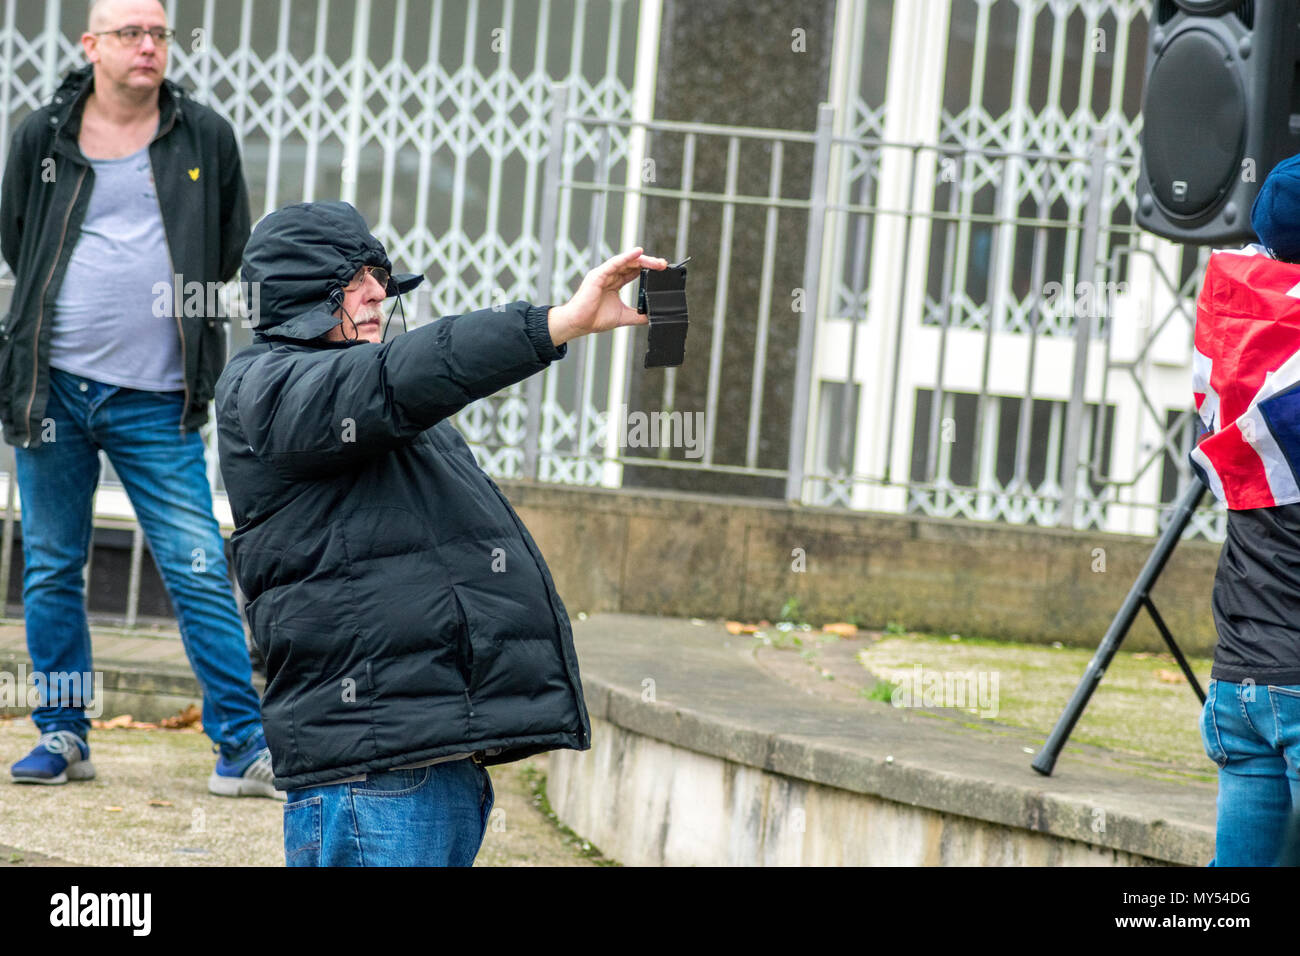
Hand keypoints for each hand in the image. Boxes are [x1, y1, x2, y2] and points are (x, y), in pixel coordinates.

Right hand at [548, 247, 668, 345]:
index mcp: (614, 283)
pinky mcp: (598, 275)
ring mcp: (604, 273)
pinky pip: (615, 262)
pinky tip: (639, 253)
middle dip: (649, 263)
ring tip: (657, 262)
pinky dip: (627, 257)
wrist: (579, 323)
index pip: (634, 272)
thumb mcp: (623, 316)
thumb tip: (652, 316)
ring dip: (643, 260)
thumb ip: (637, 315)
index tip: (662, 271)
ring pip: (626, 261)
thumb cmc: (594, 319)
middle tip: (663, 265)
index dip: (648, 270)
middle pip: (632, 264)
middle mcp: (609, 275)